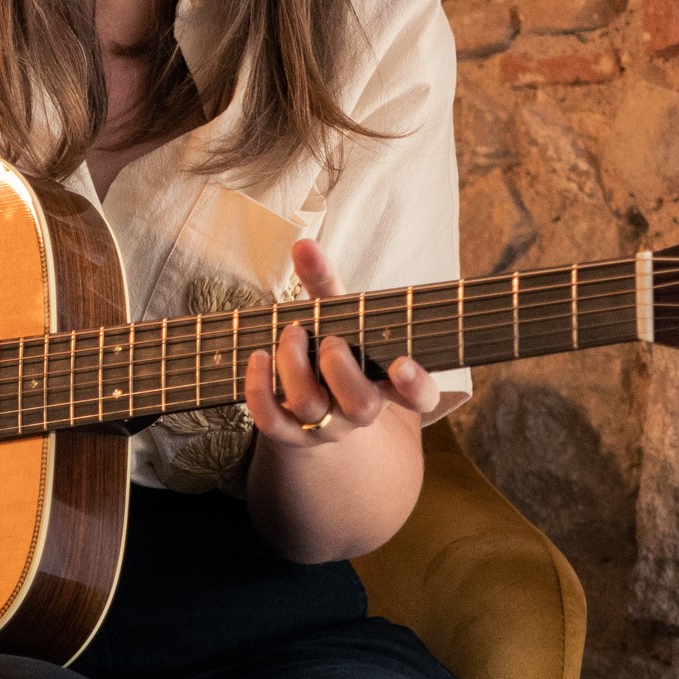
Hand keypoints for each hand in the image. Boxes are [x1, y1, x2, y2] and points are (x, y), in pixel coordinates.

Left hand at [241, 237, 440, 450]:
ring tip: (291, 334)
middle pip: (361, 406)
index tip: (402, 364)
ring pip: (312, 408)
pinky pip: (271, 423)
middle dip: (341, 368)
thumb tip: (304, 244)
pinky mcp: (288, 434)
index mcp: (388, 383)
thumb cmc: (332, 346)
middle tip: (329, 340)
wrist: (306, 399)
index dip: (416, 385)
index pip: (420, 396)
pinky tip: (257, 356)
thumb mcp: (337, 314)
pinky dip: (259, 388)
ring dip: (295, 366)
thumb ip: (325, 281)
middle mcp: (360, 411)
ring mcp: (325, 427)